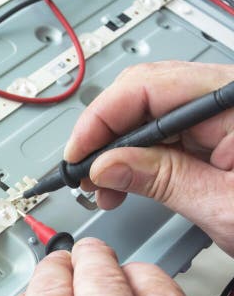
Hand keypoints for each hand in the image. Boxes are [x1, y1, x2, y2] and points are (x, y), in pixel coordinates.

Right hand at [64, 61, 233, 255]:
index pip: (147, 86)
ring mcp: (228, 112)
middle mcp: (232, 96)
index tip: (77, 154)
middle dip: (107, 135)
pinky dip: (145, 156)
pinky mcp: (226, 131)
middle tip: (84, 174)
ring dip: (121, 149)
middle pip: (146, 93)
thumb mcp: (227, 208)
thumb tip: (105, 164)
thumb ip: (162, 180)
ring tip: (106, 187)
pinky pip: (171, 131)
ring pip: (153, 112)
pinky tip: (130, 180)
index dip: (100, 120)